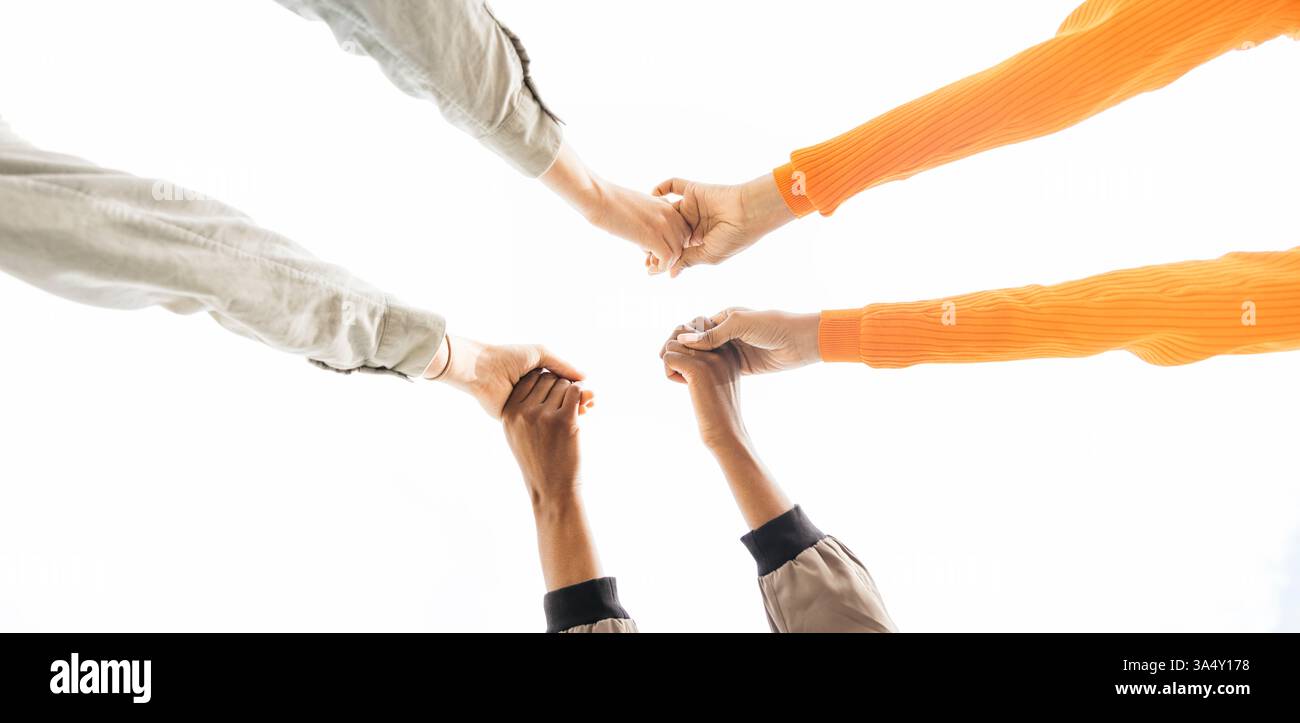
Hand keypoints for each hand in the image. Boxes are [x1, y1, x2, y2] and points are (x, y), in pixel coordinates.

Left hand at [425, 335, 593, 418]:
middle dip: (578, 401)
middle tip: (592, 402)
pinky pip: (539, 421)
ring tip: (587, 409)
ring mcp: (524, 407)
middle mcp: (531, 393)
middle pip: (560, 400)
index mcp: (535, 377)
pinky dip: (557, 421)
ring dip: (572, 411)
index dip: (577, 390)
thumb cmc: (509, 357)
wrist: (483, 369)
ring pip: (553, 412)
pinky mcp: (515, 418)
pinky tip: (573, 418)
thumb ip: (562, 365)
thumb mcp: (540, 354)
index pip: (562, 387)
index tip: (592, 395)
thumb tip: (585, 378)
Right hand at [501, 369, 584, 503]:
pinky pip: (575, 392)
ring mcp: (543, 416)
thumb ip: (521, 408)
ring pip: (562, 384)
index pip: (527, 379)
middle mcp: (522, 412)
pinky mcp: (564, 421)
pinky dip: (581, 395)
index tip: (552, 393)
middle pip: (546, 378)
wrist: (552, 488)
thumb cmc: (537, 461)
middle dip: (559, 386)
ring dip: (571, 392)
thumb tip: (538, 376)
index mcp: (508, 413)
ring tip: (574, 405)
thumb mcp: (517, 434)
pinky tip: (583, 404)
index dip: (543, 382)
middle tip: (566, 400)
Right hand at [541, 141, 687, 272]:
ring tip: (649, 268)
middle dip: (670, 256)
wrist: (598, 198)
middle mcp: (669, 214)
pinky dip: (660, 268)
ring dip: (664, 265)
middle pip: (683, 242)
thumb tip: (649, 244)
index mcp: (666, 206)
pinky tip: (648, 270)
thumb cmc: (611, 204)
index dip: (673, 244)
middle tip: (652, 263)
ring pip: (677, 253)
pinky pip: (667, 259)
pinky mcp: (653, 236)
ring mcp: (663, 224)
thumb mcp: (638, 208)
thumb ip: (651, 220)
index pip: (683, 230)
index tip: (657, 253)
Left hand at [651, 173, 793, 276]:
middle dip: (655, 240)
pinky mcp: (693, 189)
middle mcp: (694, 223)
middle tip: (642, 251)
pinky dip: (661, 188)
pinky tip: (651, 196)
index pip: (675, 249)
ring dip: (654, 216)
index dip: (662, 257)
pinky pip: (673, 185)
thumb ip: (686, 261)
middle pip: (667, 231)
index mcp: (699, 241)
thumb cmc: (733, 238)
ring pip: (667, 210)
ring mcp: (693, 206)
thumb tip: (669, 275)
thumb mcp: (709, 255)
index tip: (648, 267)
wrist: (748, 212)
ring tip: (643, 225)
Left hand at [660, 317, 746, 448]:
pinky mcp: (698, 369)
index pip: (695, 325)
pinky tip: (684, 386)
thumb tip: (678, 333)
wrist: (727, 431)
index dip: (685, 345)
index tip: (692, 367)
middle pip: (681, 330)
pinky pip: (667, 358)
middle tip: (682, 371)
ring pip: (672, 343)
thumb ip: (705, 354)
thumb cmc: (717, 406)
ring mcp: (711, 357)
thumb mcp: (717, 374)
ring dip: (671, 363)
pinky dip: (669, 373)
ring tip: (685, 381)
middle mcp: (722, 348)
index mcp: (728, 347)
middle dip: (675, 350)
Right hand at [672, 309, 819, 375]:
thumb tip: (682, 340)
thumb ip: (712, 334)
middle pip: (697, 343)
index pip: (695, 326)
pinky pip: (717, 369)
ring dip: (692, 364)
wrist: (800, 342)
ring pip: (705, 357)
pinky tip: (694, 381)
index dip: (681, 337)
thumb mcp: (740, 325)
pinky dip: (705, 373)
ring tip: (678, 373)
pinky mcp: (740, 366)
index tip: (669, 348)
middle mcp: (727, 333)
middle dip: (683, 351)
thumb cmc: (773, 326)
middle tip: (667, 361)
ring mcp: (733, 350)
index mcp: (725, 317)